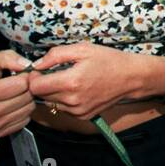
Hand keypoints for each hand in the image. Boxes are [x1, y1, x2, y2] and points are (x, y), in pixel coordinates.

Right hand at [0, 49, 35, 138]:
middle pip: (27, 97)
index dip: (24, 75)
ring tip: (14, 94)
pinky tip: (12, 105)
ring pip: (29, 109)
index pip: (21, 84)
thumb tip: (26, 65)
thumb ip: (7, 58)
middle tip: (17, 83)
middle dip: (26, 87)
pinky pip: (24, 120)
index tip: (18, 74)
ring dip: (26, 99)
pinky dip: (22, 111)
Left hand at [27, 42, 164, 117]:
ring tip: (67, 80)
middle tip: (53, 72)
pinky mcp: (83, 116)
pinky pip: (63, 109)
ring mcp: (78, 111)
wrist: (131, 78)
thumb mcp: (82, 49)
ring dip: (53, 92)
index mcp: (71, 82)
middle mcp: (72, 100)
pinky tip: (77, 89)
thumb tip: (36, 64)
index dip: (33, 77)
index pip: (35, 87)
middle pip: (41, 96)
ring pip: (51, 103)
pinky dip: (64, 100)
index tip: (40, 70)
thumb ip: (55, 55)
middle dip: (43, 84)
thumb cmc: (108, 60)